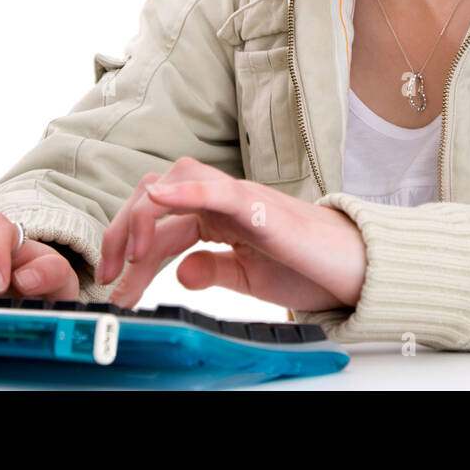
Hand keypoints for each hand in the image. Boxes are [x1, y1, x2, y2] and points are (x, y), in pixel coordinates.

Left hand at [95, 157, 366, 311]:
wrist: (357, 270)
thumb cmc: (308, 268)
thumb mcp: (248, 278)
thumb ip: (213, 271)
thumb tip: (181, 272)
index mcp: (218, 217)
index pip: (160, 220)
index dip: (130, 249)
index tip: (115, 286)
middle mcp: (224, 200)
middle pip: (158, 194)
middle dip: (124, 232)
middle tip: (111, 276)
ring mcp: (242, 199)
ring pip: (178, 182)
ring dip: (145, 216)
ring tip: (130, 256)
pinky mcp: (261, 208)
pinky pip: (218, 190)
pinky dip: (186, 190)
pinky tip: (160, 196)